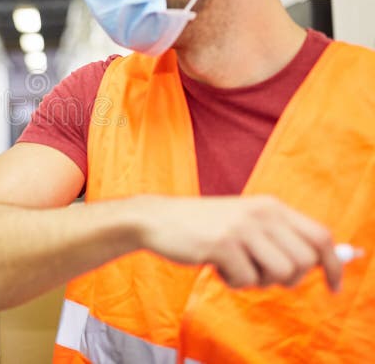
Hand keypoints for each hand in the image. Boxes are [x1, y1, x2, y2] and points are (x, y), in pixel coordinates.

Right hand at [133, 195, 341, 290]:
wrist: (157, 219)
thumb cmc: (203, 225)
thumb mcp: (246, 220)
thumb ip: (278, 235)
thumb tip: (320, 264)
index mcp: (271, 206)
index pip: (321, 236)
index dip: (334, 265)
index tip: (334, 286)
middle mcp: (262, 213)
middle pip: (305, 262)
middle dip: (288, 278)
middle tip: (261, 273)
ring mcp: (242, 228)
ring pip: (281, 274)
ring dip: (259, 280)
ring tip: (236, 267)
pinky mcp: (223, 245)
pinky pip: (246, 280)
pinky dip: (232, 282)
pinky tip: (216, 265)